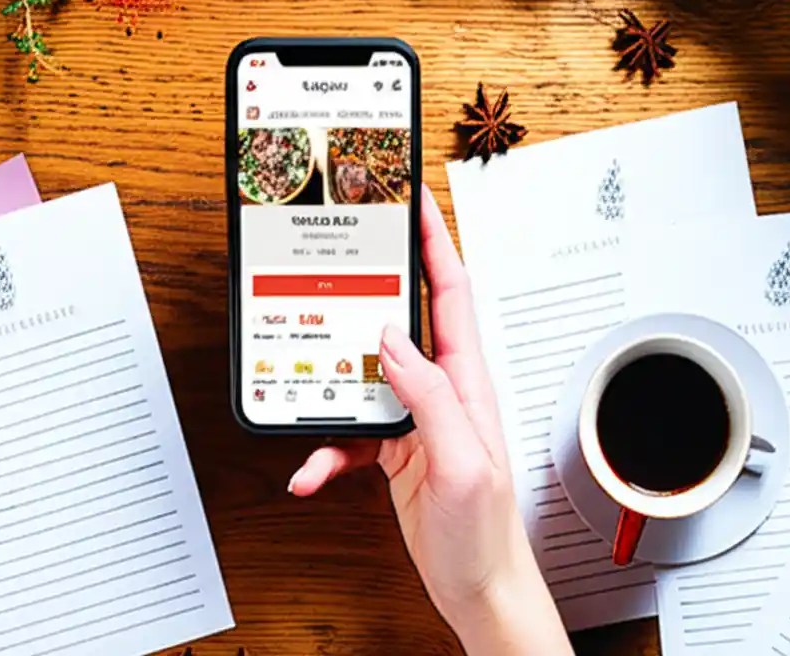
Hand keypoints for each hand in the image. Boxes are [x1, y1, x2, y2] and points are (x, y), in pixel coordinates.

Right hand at [288, 186, 572, 654]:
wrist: (478, 589)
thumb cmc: (486, 535)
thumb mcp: (463, 464)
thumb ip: (430, 397)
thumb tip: (393, 340)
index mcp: (467, 383)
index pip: (452, 292)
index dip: (434, 240)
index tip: (412, 200)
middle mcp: (440, 390)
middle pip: (400, 319)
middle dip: (368, 288)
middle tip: (337, 260)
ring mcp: (414, 418)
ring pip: (361, 377)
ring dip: (328, 390)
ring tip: (303, 401)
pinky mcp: (392, 448)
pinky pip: (347, 435)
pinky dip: (323, 451)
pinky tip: (310, 472)